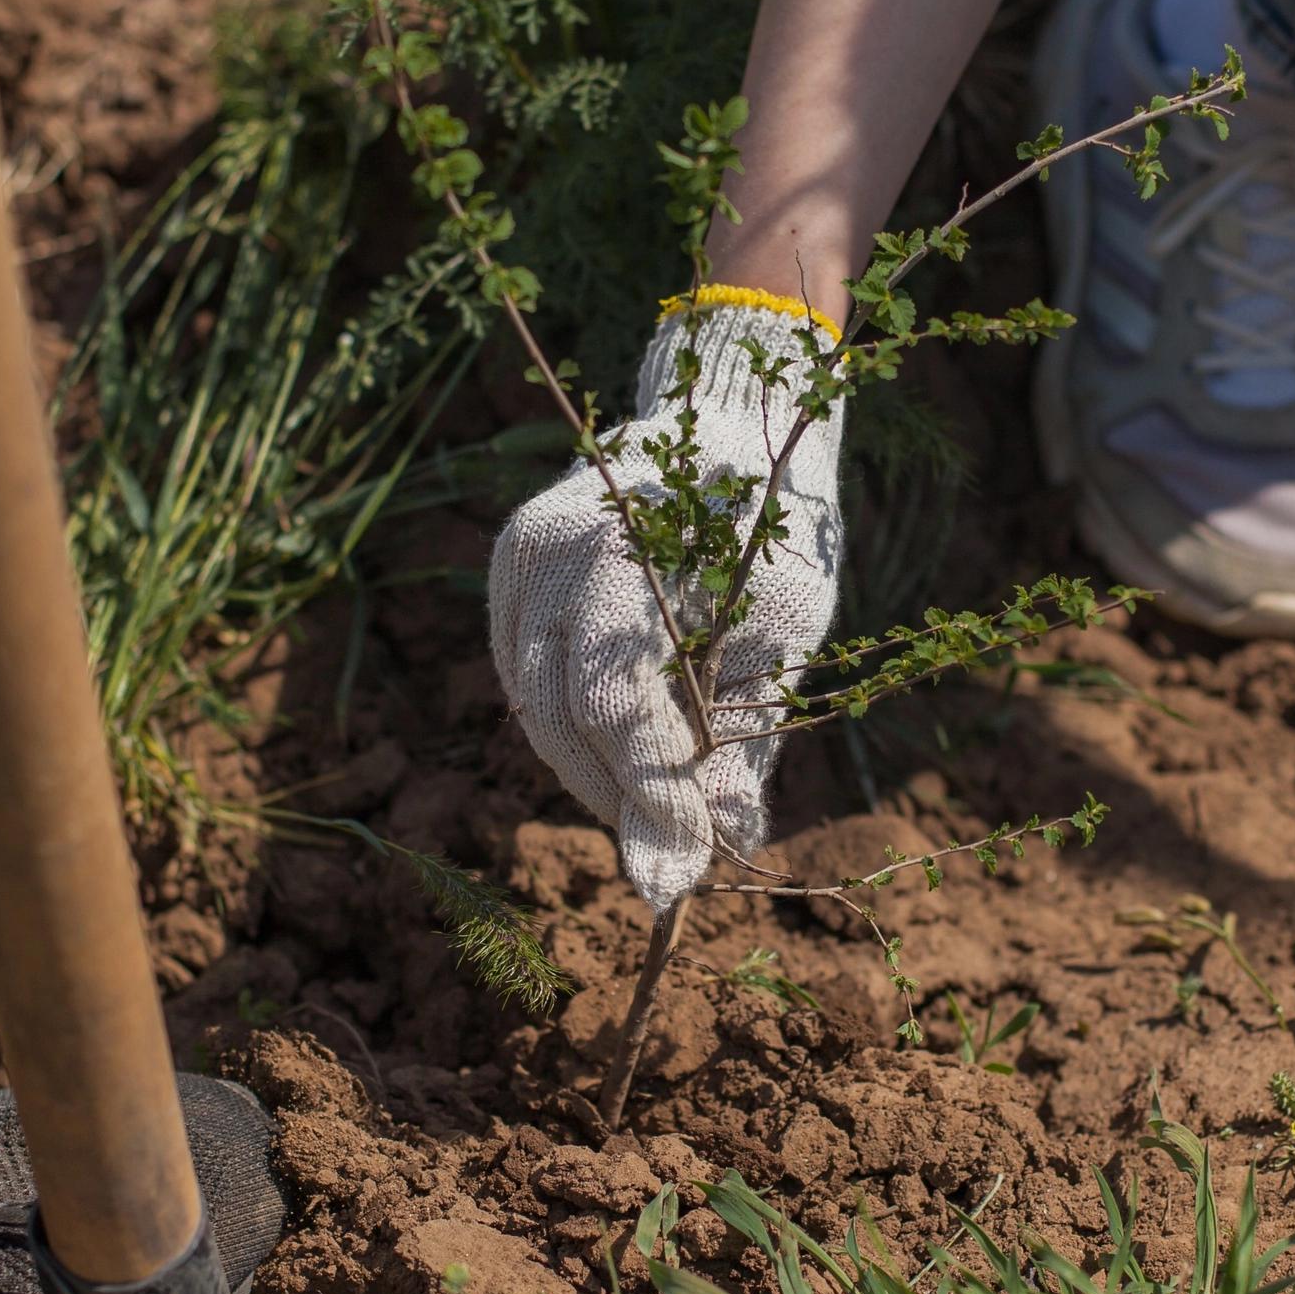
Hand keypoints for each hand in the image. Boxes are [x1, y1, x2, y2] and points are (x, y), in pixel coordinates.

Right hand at [489, 297, 844, 914]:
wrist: (727, 419)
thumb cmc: (774, 527)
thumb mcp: (785, 632)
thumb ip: (745, 736)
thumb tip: (724, 846)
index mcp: (636, 548)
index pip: (618, 703)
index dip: (649, 796)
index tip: (683, 874)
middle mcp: (557, 547)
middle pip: (560, 715)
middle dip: (618, 800)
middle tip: (672, 863)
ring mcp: (521, 556)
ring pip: (531, 705)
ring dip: (589, 776)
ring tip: (650, 816)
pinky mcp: (509, 568)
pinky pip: (523, 676)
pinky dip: (566, 731)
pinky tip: (615, 760)